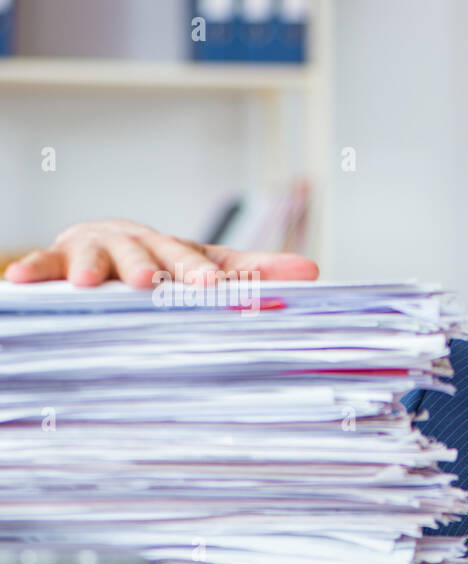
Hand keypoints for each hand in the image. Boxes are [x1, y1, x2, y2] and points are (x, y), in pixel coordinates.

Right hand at [3, 218, 318, 287]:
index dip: (207, 276)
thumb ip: (256, 273)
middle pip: (152, 255)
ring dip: (95, 268)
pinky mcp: (61, 261)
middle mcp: (141, 245)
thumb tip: (314, 273)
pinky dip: (34, 270)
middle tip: (154, 284)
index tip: (218, 290)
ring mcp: (99, 252)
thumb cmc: (164, 264)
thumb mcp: (207, 269)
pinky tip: (17, 279)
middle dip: (153, 269)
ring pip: (99, 258)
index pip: (200, 264)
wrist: (104, 248)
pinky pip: (45, 265)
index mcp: (179, 251)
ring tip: (87, 283)